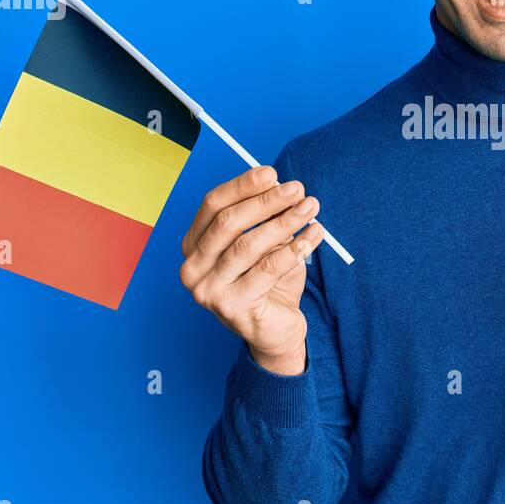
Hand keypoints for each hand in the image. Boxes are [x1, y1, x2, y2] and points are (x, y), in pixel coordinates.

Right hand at [179, 166, 325, 373]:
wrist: (275, 331)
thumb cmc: (268, 282)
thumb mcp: (267, 243)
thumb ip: (267, 217)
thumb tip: (282, 186)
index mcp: (194, 245)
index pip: (212, 205)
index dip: (242, 186)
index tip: (272, 173)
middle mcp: (193, 268)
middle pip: (228, 223)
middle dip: (266, 202)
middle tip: (298, 189)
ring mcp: (208, 291)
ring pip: (248, 245)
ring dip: (285, 222)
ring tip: (310, 209)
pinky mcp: (232, 308)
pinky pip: (267, 270)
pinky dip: (293, 249)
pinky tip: (311, 237)